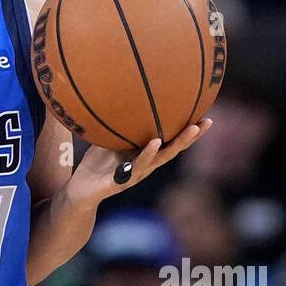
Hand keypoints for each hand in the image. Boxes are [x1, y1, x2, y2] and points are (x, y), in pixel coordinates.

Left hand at [68, 119, 213, 204]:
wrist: (79, 190)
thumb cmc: (97, 164)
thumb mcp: (109, 140)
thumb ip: (119, 125)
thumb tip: (121, 95)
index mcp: (145, 156)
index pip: (171, 142)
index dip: (187, 133)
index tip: (206, 117)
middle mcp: (146, 166)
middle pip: (173, 150)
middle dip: (191, 137)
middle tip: (207, 122)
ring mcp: (136, 174)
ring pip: (161, 158)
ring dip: (177, 143)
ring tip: (191, 129)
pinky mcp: (122, 182)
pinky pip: (137, 166)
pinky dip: (147, 154)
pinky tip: (155, 142)